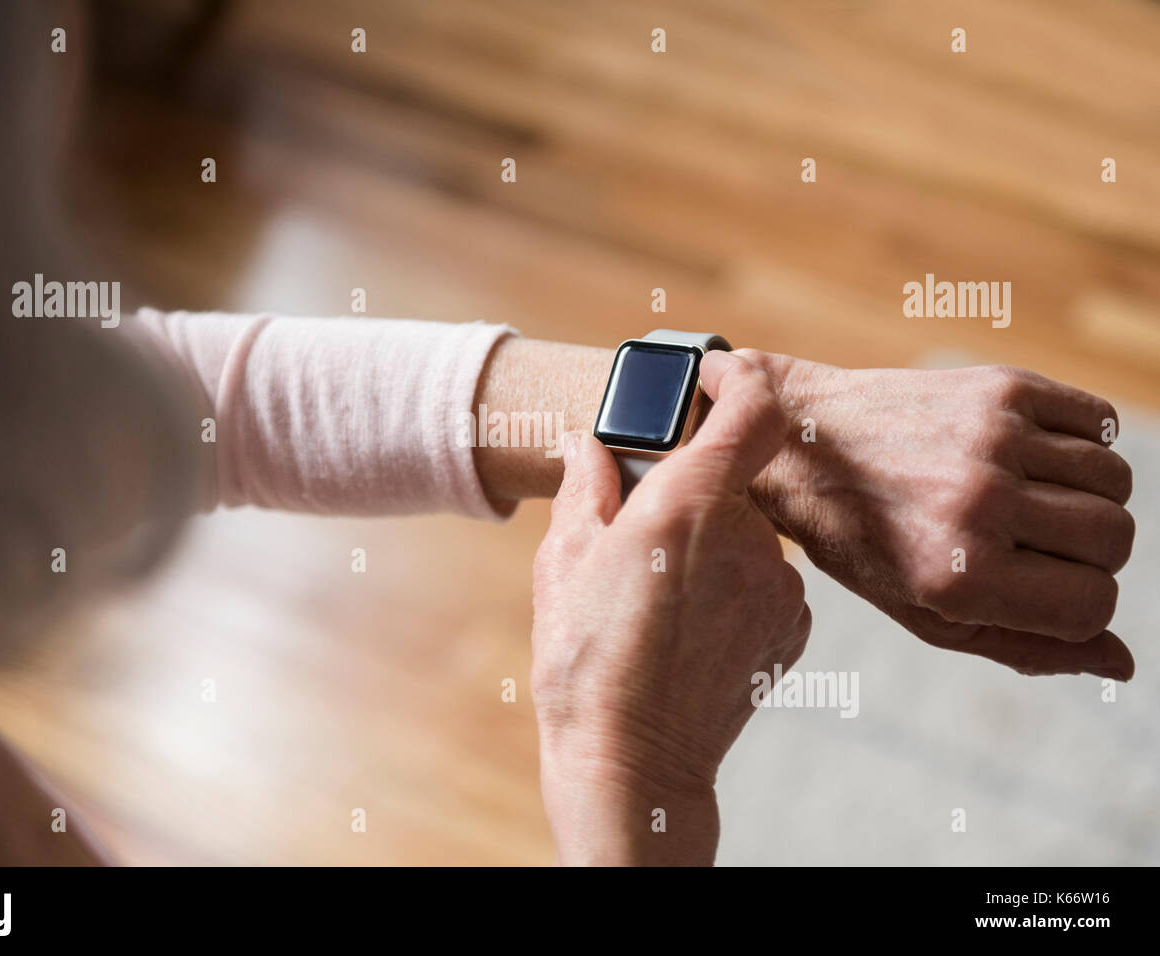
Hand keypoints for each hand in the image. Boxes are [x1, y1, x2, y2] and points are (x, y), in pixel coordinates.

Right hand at [531, 352, 810, 865]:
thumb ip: (588, 486)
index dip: (739, 380)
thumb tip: (591, 444)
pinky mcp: (793, 625)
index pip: (753, 407)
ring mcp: (779, 585)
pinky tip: (689, 624)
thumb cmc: (586, 662)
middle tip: (644, 532)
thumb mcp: (564, 560)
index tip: (714, 380)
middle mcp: (749, 537)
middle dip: (692, 491)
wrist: (633, 762)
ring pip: (746, 533)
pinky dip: (733, 585)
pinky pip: (765, 578)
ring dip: (710, 543)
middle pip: (734, 477)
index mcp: (690, 505)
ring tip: (660, 594)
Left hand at [741, 352, 1134, 679]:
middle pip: (1116, 539)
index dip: (1077, 604)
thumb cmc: (865, 541)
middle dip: (1089, 552)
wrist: (804, 443)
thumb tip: (1122, 664)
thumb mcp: (927, 615)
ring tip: (1026, 496)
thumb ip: (1026, 648)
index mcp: (958, 576)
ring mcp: (992, 439)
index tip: (1037, 586)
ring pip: (1116, 480)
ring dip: (1087, 495)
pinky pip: (1099, 421)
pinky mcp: (1000, 387)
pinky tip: (1030, 455)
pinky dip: (1083, 442)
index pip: (1093, 604)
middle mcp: (979, 505)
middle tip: (1030, 541)